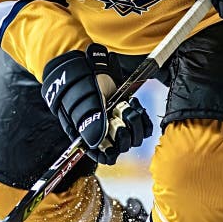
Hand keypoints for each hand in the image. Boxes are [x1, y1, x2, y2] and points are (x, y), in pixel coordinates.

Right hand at [41, 44, 152, 164]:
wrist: (87, 66)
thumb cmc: (77, 85)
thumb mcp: (81, 103)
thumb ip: (89, 123)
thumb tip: (96, 143)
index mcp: (90, 137)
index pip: (103, 156)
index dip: (111, 152)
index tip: (113, 138)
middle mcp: (105, 134)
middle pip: (123, 146)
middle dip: (123, 131)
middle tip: (116, 113)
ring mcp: (118, 123)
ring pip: (136, 137)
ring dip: (133, 121)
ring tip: (124, 106)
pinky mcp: (129, 114)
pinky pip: (145, 126)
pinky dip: (142, 116)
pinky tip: (134, 104)